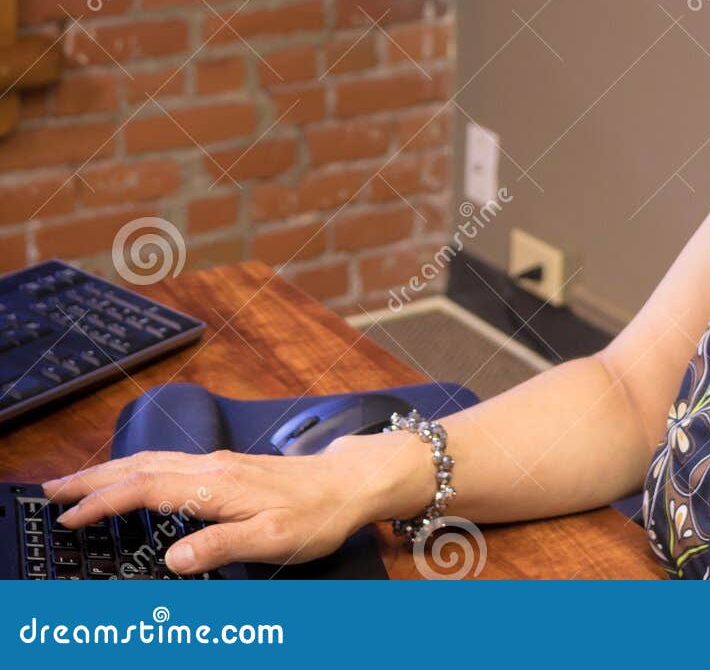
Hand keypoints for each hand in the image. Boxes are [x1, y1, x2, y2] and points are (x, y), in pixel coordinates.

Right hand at [41, 433, 404, 574]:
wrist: (347, 483)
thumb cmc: (314, 514)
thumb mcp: (272, 539)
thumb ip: (220, 546)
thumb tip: (173, 558)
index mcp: (216, 484)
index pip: (147, 489)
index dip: (104, 502)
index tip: (69, 516)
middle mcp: (211, 467)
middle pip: (140, 466)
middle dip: (93, 478)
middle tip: (52, 491)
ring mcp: (216, 464)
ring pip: (152, 461)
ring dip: (111, 471)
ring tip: (76, 484)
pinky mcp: (223, 467)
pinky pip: (168, 463)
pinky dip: (136, 470)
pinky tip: (129, 479)